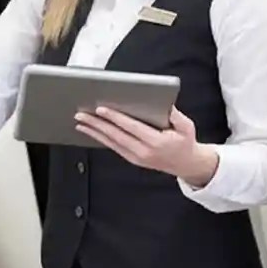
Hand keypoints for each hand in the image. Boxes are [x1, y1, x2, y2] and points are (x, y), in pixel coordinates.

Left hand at [74, 106, 219, 186]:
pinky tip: (91, 131)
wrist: (186, 164)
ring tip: (80, 122)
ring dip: (94, 132)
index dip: (115, 118)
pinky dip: (101, 139)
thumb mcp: (186, 126)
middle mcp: (143, 152)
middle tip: (81, 114)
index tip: (101, 109)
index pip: (131, 127)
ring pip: (111, 143)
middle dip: (97, 124)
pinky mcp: (132, 159)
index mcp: (156, 142)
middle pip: (115, 135)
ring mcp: (136, 157)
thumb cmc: (185, 142)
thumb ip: (175, 115)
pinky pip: (114, 147)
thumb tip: (163, 103)